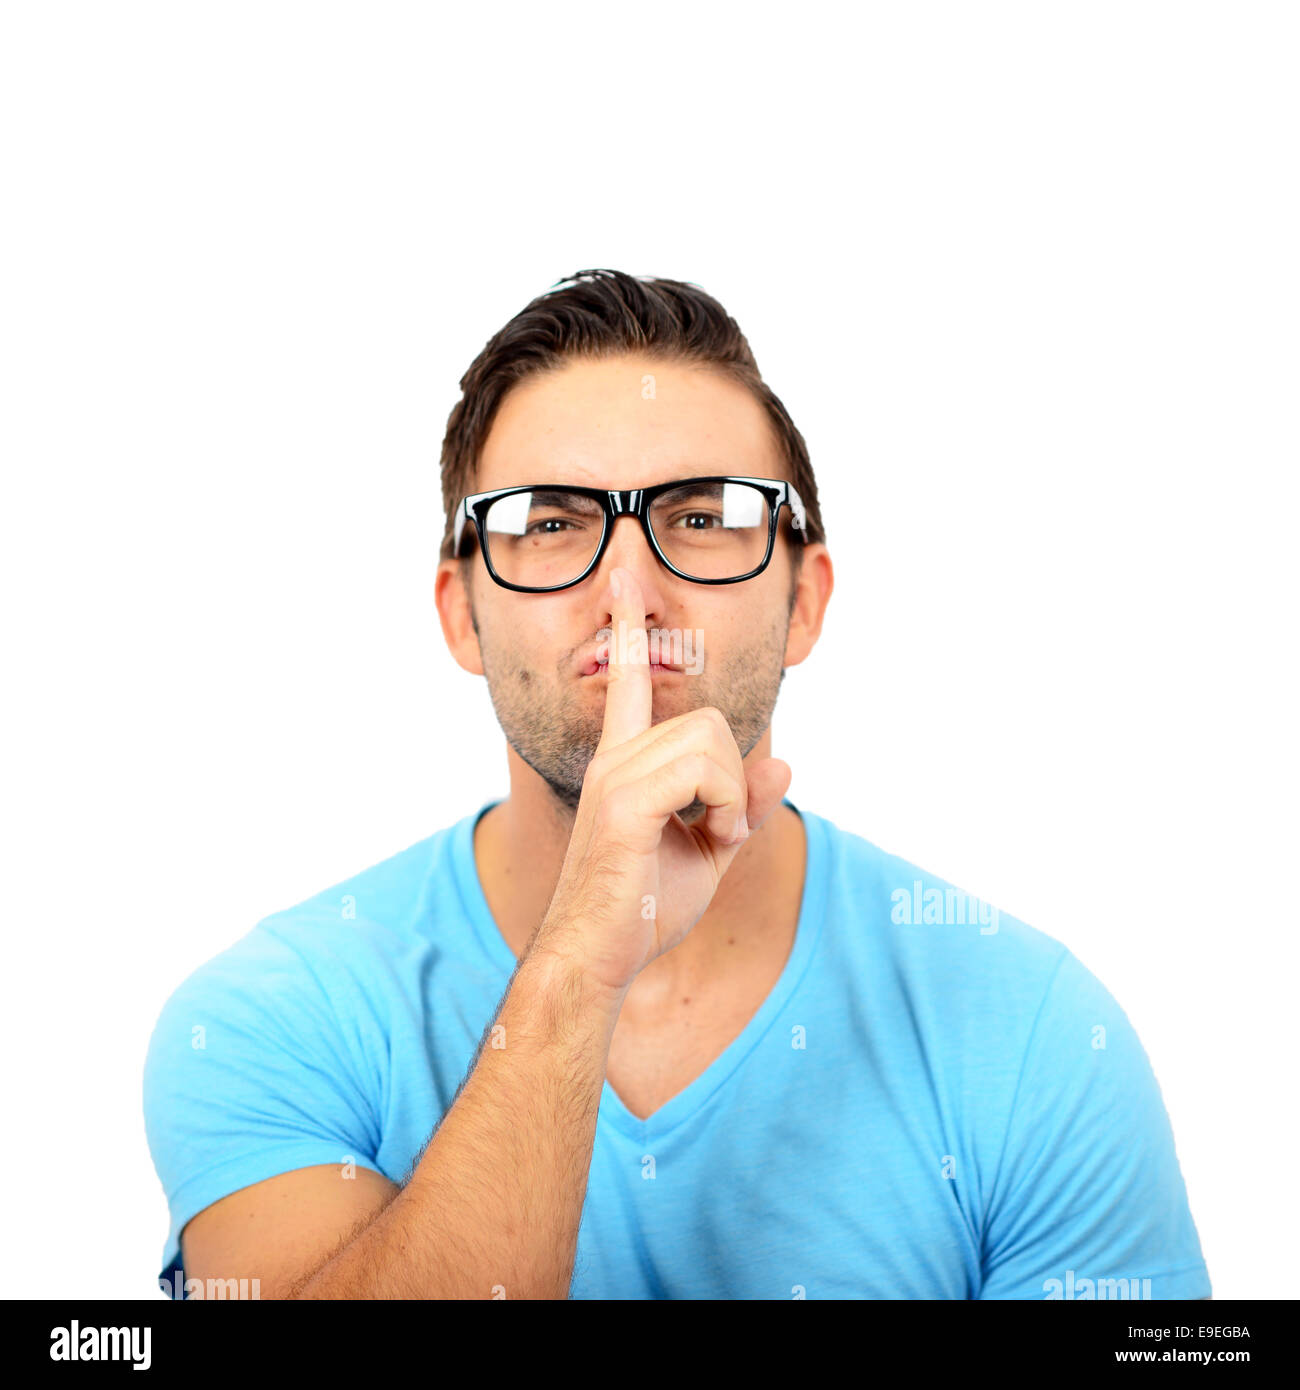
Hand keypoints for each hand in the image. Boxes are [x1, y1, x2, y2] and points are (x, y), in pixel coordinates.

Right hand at [532, 567, 791, 995]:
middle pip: (707, 718)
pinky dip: (725, 806)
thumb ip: (741, 805)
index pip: (625, 681)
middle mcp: (615, 758)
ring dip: (730, 794)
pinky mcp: (623, 799)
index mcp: (624, 763)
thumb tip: (784, 765)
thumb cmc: (643, 908)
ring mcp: (616, 774)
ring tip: (711, 835)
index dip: (626, 630)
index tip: (623, 579)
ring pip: (711, 738)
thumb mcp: (709, 852)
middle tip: (719, 827)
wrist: (598, 957)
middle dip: (732, 774)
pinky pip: (704, 770)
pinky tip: (708, 837)